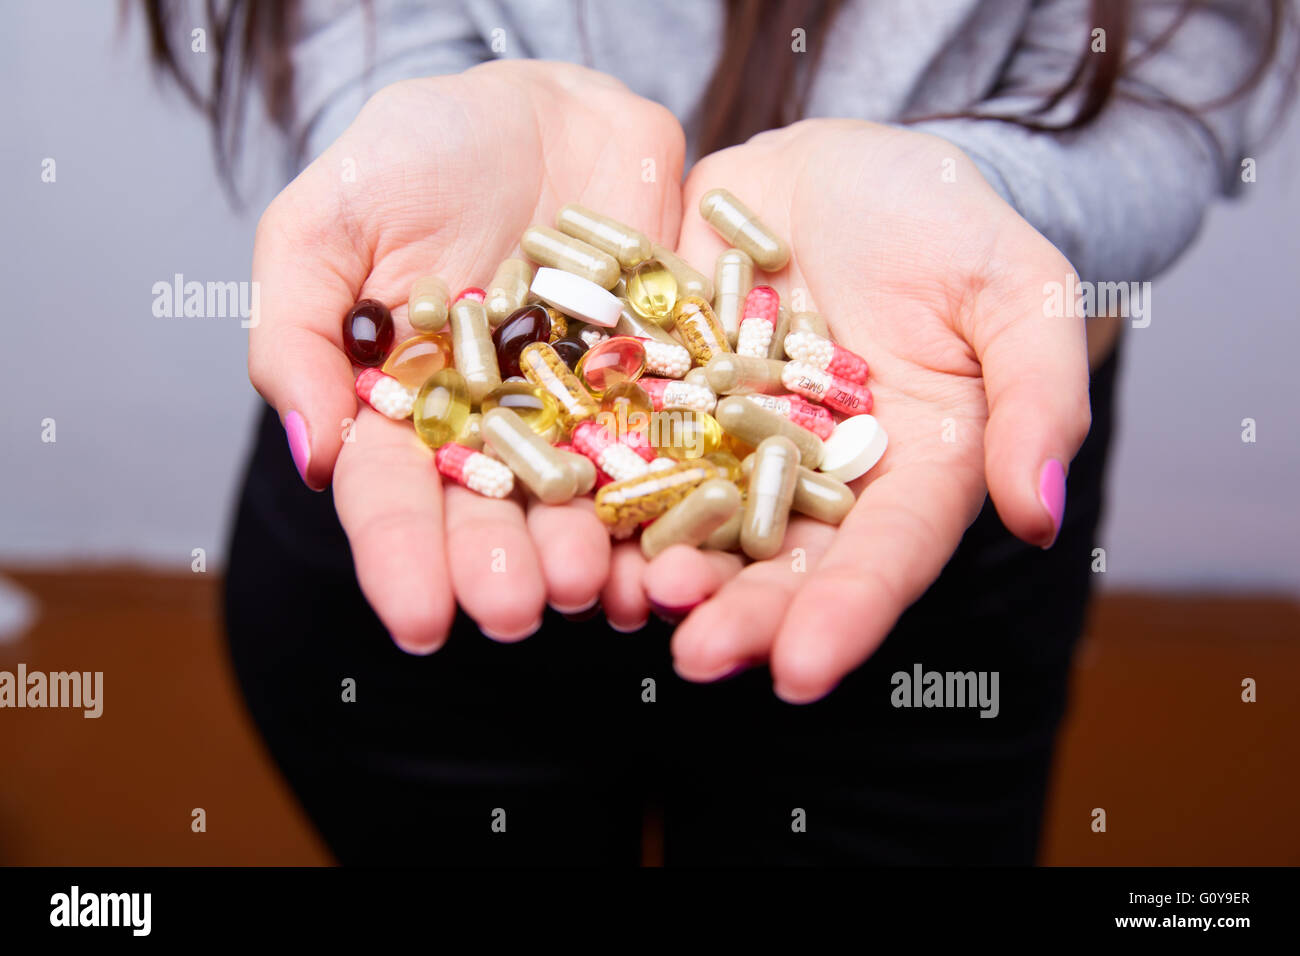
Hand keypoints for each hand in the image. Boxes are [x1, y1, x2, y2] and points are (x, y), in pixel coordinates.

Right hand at [249, 61, 684, 650]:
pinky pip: (671, 447)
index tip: (419, 620)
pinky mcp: (658, 386)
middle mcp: (494, 431)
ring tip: (590, 584)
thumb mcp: (327, 220)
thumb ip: (299, 332)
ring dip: (590, 551)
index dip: (403, 560)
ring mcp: (581, 415)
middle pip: (494, 515)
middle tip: (516, 611)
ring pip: (585, 500)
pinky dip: (677, 496)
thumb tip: (311, 455)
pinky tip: (681, 548)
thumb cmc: (419, 154)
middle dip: (502, 569)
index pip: (393, 498)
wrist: (545, 108)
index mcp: (404, 410)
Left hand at [657, 119, 1090, 701]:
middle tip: (695, 654)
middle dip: (740, 613)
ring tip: (626, 596)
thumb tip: (1040, 516)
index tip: (803, 671)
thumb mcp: (1017, 292)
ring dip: (661, 565)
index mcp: (906, 473)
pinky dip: (603, 481)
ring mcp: (729, 440)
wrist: (843, 167)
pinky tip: (571, 516)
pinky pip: (630, 440)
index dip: (847, 614)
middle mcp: (812, 478)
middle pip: (779, 561)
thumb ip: (1036, 397)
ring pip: (696, 518)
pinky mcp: (664, 392)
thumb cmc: (948, 224)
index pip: (883, 556)